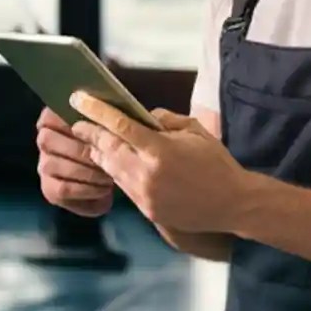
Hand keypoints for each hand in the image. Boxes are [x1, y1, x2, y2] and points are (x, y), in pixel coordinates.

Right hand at [35, 106, 114, 217]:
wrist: (121, 180)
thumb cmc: (116, 144)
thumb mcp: (113, 126)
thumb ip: (105, 114)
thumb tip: (107, 103)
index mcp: (55, 119)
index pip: (49, 115)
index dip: (64, 119)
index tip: (91, 125)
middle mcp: (44, 140)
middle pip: (47, 140)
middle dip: (78, 148)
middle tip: (105, 154)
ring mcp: (44, 165)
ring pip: (52, 165)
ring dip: (84, 171)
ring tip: (109, 175)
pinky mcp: (49, 189)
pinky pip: (61, 188)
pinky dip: (84, 189)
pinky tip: (103, 188)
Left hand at [70, 93, 247, 232]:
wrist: (233, 204)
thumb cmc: (216, 163)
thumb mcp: (195, 130)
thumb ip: (164, 120)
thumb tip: (140, 116)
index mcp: (161, 151)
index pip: (120, 126)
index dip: (96, 111)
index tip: (78, 99)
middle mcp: (148, 174)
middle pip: (108, 149)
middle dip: (89, 133)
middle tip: (76, 121)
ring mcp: (146, 195)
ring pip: (111, 170)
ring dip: (99, 153)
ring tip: (91, 140)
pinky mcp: (147, 211)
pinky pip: (123, 186)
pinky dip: (115, 171)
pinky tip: (113, 162)